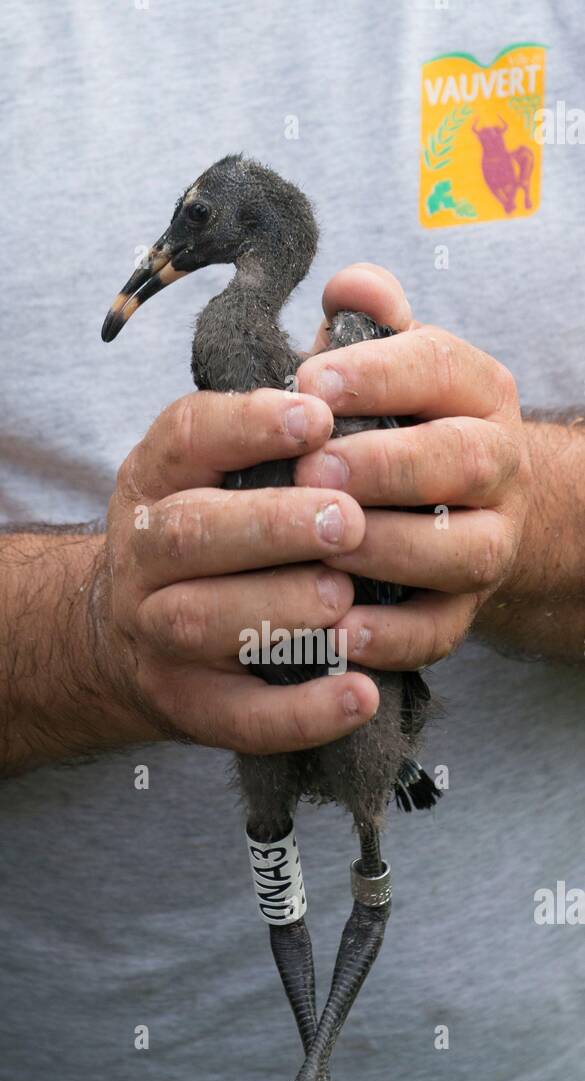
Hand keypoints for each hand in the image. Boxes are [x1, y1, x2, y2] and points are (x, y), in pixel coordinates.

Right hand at [96, 388, 379, 752]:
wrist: (146, 627)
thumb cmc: (224, 521)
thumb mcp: (238, 450)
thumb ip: (303, 386)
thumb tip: (358, 293)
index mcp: (157, 476)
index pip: (186, 436)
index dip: (247, 424)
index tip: (316, 413)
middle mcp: (143, 552)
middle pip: (188, 534)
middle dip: (269, 523)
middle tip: (346, 518)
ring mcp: (158, 633)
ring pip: (201, 624)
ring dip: (277, 609)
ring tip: (345, 595)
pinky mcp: (190, 704)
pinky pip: (238, 718)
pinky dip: (301, 713)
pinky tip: (361, 692)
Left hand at [295, 264, 530, 669]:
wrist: (459, 513)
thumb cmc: (394, 427)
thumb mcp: (384, 366)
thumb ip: (364, 326)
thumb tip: (348, 287)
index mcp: (475, 391)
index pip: (438, 366)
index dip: (376, 375)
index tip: (309, 384)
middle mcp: (498, 465)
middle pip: (460, 460)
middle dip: (385, 465)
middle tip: (312, 470)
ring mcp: (490, 543)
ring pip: (462, 550)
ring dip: (390, 547)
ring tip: (322, 546)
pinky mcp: (466, 610)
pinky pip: (441, 631)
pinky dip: (393, 635)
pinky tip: (339, 631)